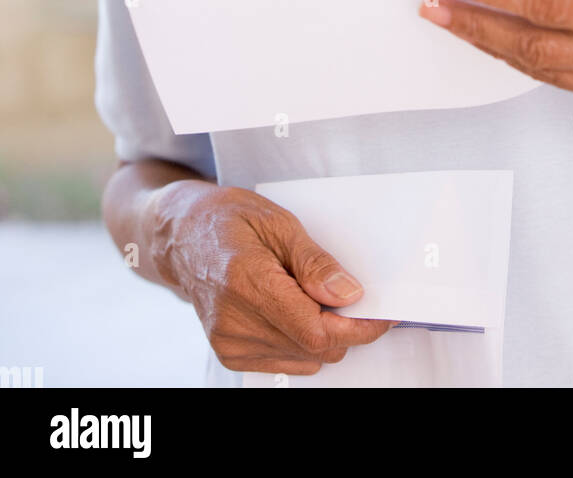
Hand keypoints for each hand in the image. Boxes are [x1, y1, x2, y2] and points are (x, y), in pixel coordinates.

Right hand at [148, 180, 393, 374]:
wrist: (182, 238)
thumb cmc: (228, 220)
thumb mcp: (278, 222)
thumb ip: (314, 263)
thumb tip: (349, 294)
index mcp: (246, 280)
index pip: (316, 330)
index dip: (358, 327)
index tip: (381, 315)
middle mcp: (233, 320)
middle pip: (315, 347)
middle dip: (344, 326)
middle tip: (351, 294)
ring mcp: (228, 342)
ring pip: (306, 358)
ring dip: (323, 333)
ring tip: (309, 293)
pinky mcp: (229, 354)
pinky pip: (286, 361)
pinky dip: (301, 341)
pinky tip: (292, 308)